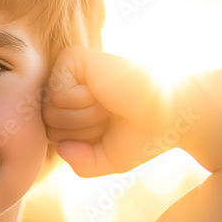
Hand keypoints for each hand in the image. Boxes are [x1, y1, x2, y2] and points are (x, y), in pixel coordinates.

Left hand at [42, 46, 172, 176]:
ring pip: (51, 112)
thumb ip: (81, 164)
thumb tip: (61, 148)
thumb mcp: (107, 160)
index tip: (110, 129)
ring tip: (110, 102)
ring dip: (86, 116)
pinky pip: (59, 95)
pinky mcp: (72, 58)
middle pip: (49, 126)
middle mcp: (65, 89)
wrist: (172, 112)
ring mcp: (67, 72)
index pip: (53, 138)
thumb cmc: (143, 134)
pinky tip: (104, 89)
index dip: (84, 143)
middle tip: (112, 114)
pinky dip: (84, 100)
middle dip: (83, 131)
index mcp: (70, 110)